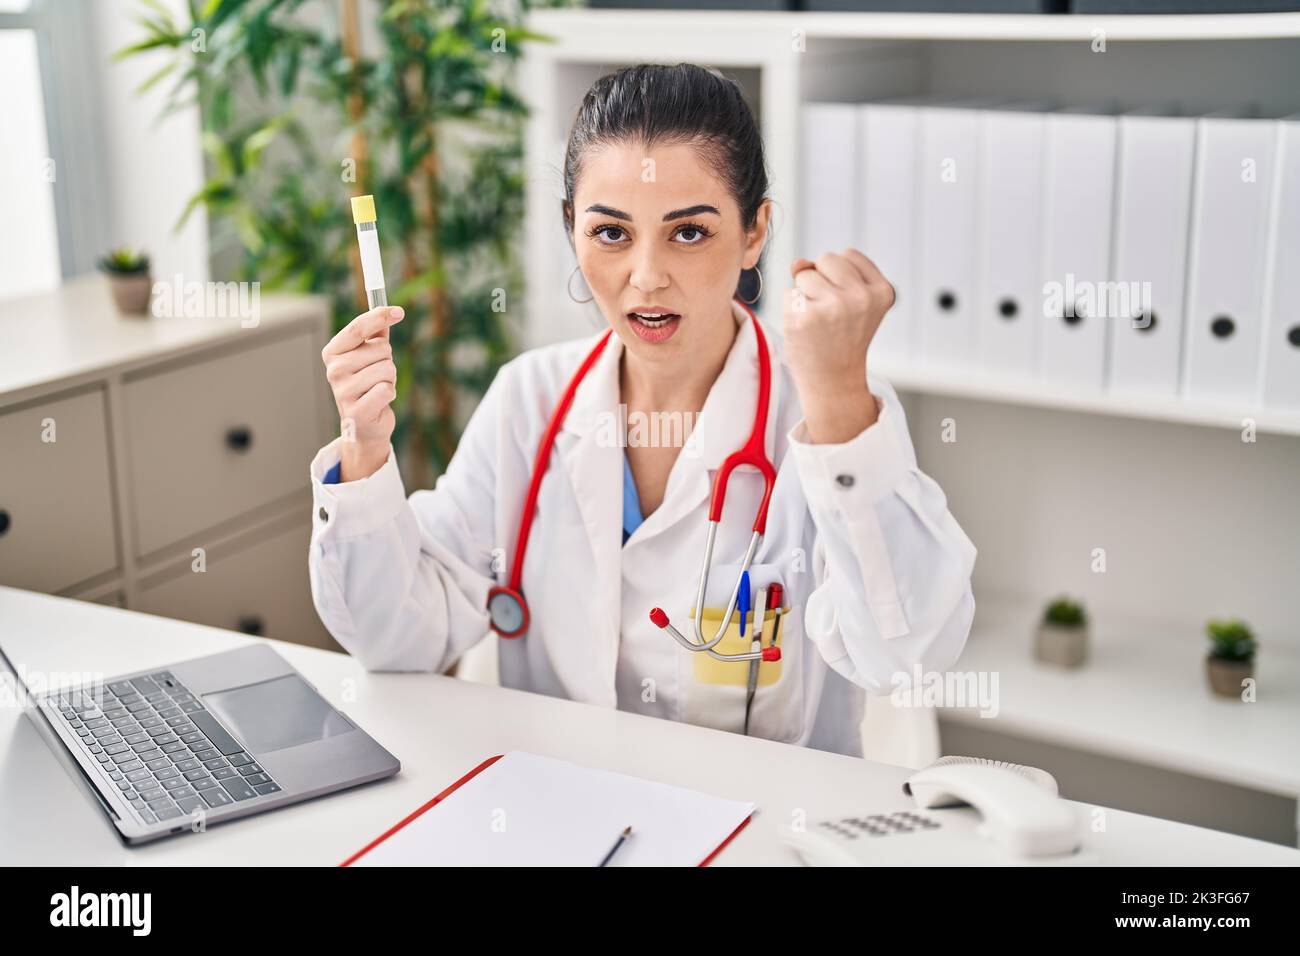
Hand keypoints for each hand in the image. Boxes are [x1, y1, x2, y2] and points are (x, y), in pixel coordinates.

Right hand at [321, 305, 403, 480]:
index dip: (380, 316)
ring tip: (377, 389)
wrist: (364, 425)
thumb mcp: (368, 356)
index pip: (358, 327)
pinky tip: (379, 401)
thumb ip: (376, 333)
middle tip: (377, 376)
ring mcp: (343, 391)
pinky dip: (390, 394)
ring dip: (390, 379)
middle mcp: (334, 369)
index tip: (399, 311)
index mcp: (333, 352)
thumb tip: (389, 310)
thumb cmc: (367, 386)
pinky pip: (387, 389)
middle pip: (381, 349)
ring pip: (387, 369)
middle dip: (387, 361)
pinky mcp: (357, 410)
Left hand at [782, 249, 893, 443]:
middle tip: (830, 314)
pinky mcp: (804, 317)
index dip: (840, 276)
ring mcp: (832, 306)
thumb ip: (827, 272)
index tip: (848, 306)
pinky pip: (788, 294)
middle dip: (821, 279)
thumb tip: (797, 262)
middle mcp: (861, 297)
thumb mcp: (849, 300)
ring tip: (817, 321)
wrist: (833, 381)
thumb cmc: (840, 337)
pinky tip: (804, 329)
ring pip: (804, 273)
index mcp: (881, 291)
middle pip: (826, 258)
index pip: (849, 255)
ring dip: (804, 293)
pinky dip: (791, 308)